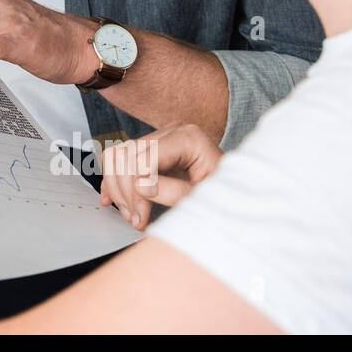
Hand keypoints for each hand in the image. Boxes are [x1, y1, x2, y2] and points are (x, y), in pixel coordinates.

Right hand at [99, 123, 222, 229]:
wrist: (239, 193)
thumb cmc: (226, 195)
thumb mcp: (205, 197)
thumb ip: (174, 191)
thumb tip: (141, 185)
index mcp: (188, 138)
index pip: (145, 158)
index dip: (136, 190)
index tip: (140, 216)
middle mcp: (170, 133)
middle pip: (127, 156)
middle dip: (125, 192)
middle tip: (135, 218)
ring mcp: (159, 139)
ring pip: (117, 155)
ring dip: (116, 187)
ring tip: (130, 213)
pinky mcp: (150, 150)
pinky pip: (119, 158)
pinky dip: (112, 179)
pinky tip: (112, 199)